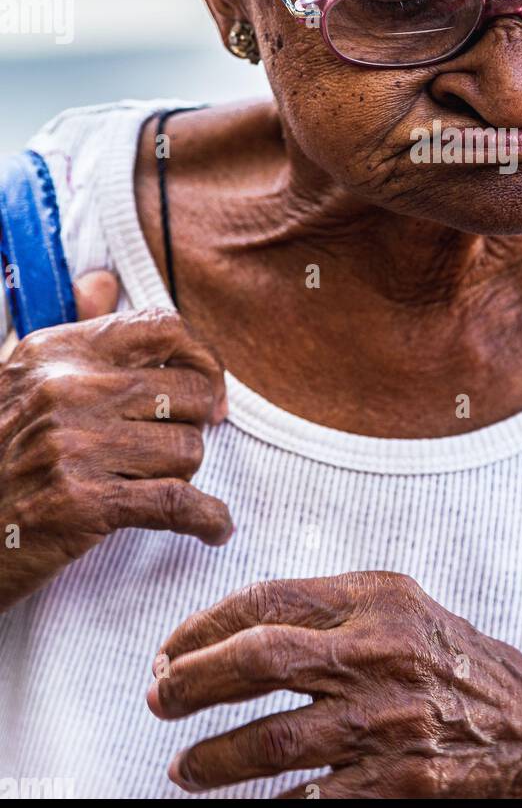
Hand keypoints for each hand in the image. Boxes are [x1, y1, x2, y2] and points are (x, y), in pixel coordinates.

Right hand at [0, 272, 231, 612]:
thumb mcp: (21, 381)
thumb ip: (75, 332)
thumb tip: (103, 280)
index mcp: (55, 351)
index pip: (163, 328)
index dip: (203, 359)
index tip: (210, 392)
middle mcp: (65, 389)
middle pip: (189, 391)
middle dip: (196, 425)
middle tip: (177, 448)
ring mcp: (71, 445)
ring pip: (187, 449)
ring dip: (184, 475)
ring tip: (154, 486)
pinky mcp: (80, 503)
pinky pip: (177, 502)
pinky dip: (207, 519)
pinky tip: (215, 528)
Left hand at [148, 572, 521, 798]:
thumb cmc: (455, 664)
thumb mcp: (404, 611)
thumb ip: (335, 606)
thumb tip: (239, 624)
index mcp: (378, 597)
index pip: (267, 600)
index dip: (204, 625)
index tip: (169, 649)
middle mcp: (382, 649)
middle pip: (259, 660)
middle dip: (192, 681)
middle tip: (158, 699)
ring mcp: (392, 717)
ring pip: (273, 740)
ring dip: (214, 758)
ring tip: (183, 767)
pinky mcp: (402, 779)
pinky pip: (314, 799)